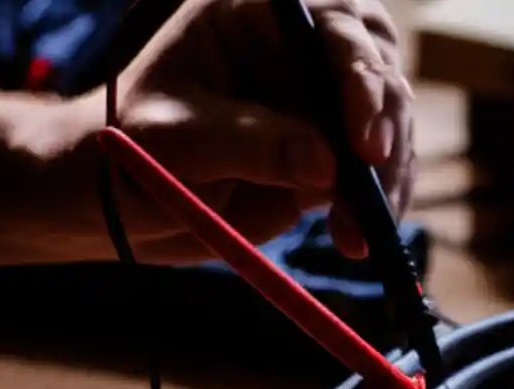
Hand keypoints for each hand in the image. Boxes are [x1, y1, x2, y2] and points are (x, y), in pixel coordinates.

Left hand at [52, 0, 413, 263]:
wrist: (124, 201)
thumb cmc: (132, 152)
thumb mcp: (176, 143)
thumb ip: (248, 146)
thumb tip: (326, 169)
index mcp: (257, 14)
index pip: (332, 23)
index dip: (361, 75)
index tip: (364, 142)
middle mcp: (302, 47)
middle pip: (378, 70)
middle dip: (385, 132)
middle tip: (372, 192)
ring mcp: (324, 98)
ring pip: (389, 124)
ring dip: (386, 180)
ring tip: (358, 235)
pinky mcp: (335, 148)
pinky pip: (377, 171)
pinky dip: (376, 207)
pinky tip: (358, 240)